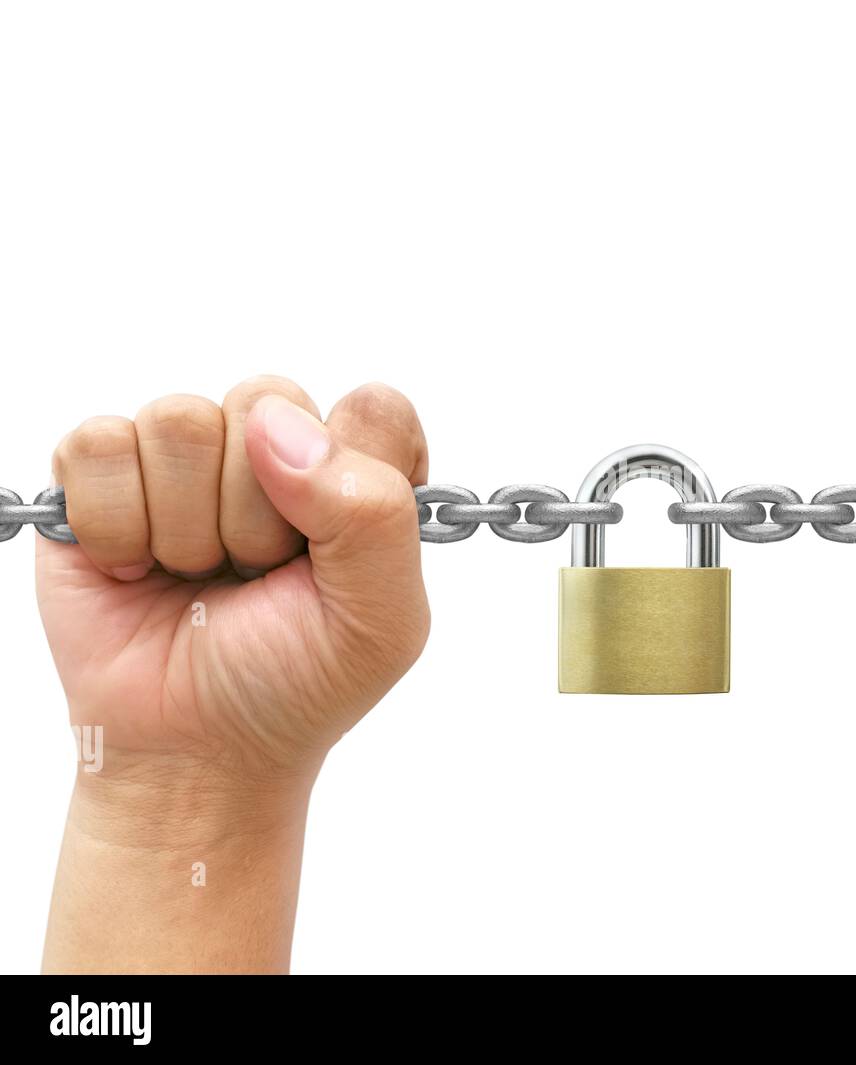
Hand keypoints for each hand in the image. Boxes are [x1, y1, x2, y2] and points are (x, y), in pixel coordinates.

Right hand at [39, 377, 429, 971]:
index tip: (334, 551)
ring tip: (198, 576)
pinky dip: (116, 527)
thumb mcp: (382, 622)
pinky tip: (136, 569)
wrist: (193, 752)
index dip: (349, 475)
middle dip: (259, 515)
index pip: (372, 407)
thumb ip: (374, 515)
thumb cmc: (296, 683)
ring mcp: (188, 456)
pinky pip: (99, 445)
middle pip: (266, 402)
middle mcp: (278, 450)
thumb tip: (278, 423)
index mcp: (358, 474)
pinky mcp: (103, 472)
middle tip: (254, 577)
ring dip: (187, 527)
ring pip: (180, 420)